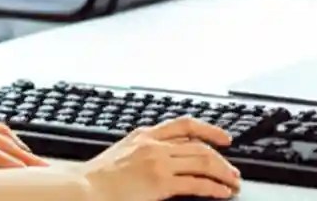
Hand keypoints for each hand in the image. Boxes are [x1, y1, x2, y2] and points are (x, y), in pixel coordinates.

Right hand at [80, 116, 241, 200]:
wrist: (84, 189)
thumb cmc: (98, 178)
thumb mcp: (123, 153)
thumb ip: (145, 150)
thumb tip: (168, 157)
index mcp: (145, 134)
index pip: (185, 125)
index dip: (209, 129)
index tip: (224, 138)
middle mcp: (154, 144)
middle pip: (199, 145)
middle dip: (222, 158)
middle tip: (233, 170)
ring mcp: (158, 162)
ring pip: (203, 161)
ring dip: (223, 172)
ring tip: (232, 182)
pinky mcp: (159, 183)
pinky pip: (196, 183)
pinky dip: (214, 187)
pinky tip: (222, 192)